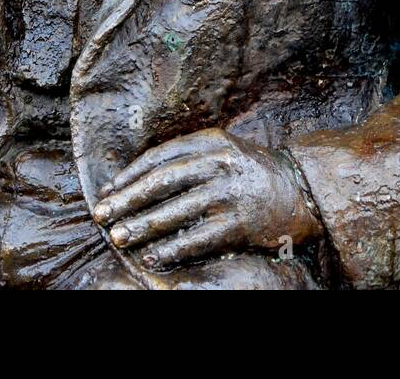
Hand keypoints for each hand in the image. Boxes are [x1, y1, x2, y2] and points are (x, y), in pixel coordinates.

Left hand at [93, 128, 321, 271]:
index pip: (159, 157)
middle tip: (100, 216)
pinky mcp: (239, 222)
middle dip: (127, 201)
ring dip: (142, 226)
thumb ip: (187, 157)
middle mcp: (219, 163)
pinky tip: (151, 257)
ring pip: (175, 211)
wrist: (298, 189)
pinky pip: (198, 238)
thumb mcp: (221, 150)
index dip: (130, 175)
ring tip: (118, 237)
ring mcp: (230, 192)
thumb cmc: (248, 171)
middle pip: (162, 182)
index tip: (107, 192)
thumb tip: (136, 178)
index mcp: (210, 141)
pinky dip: (172, 248)